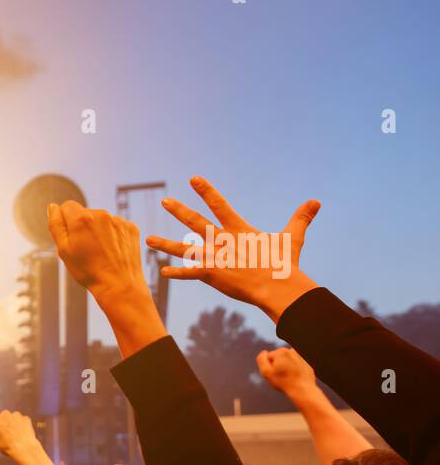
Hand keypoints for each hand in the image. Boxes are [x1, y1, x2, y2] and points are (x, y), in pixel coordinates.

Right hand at [0, 400, 42, 460]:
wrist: (24, 448)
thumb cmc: (7, 448)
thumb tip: (0, 434)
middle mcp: (3, 415)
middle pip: (2, 417)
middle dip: (3, 423)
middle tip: (7, 435)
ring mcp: (15, 415)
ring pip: (12, 418)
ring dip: (13, 424)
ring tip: (16, 436)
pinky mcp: (25, 418)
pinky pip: (22, 421)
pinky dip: (22, 426)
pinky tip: (23, 434)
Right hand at [47, 202, 148, 306]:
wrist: (119, 285)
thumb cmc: (88, 271)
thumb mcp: (63, 250)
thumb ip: (55, 225)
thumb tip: (53, 207)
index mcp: (81, 218)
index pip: (66, 206)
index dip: (64, 221)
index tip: (70, 238)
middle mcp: (101, 214)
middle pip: (84, 213)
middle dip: (82, 227)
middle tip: (84, 249)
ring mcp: (118, 220)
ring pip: (100, 220)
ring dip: (97, 231)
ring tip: (100, 252)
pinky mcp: (130, 228)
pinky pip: (115, 226)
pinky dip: (112, 236)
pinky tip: (111, 251)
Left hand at [145, 176, 320, 321]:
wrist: (278, 286)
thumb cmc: (284, 263)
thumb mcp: (292, 238)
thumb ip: (300, 218)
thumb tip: (316, 201)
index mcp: (238, 229)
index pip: (219, 204)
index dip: (206, 190)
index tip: (193, 179)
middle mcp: (222, 240)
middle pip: (195, 221)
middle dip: (179, 210)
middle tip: (165, 201)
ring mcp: (214, 257)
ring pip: (183, 249)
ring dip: (165, 244)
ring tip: (148, 239)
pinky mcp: (210, 274)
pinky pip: (189, 273)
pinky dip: (176, 273)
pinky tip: (163, 272)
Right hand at [256, 347, 317, 402]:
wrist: (303, 389)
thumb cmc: (283, 382)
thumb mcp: (265, 372)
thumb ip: (261, 359)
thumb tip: (264, 353)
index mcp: (281, 351)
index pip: (268, 357)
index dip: (269, 367)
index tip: (274, 374)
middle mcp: (291, 350)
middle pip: (278, 358)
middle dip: (278, 366)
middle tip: (281, 377)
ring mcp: (300, 355)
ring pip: (287, 361)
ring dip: (286, 367)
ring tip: (289, 377)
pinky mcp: (306, 362)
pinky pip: (296, 364)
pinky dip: (294, 369)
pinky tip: (295, 377)